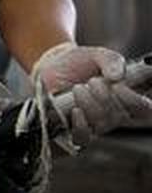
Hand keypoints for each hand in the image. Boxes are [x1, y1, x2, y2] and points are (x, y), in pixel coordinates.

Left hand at [33, 42, 151, 144]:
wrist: (51, 67)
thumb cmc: (78, 63)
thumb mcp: (96, 54)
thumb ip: (111, 59)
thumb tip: (118, 76)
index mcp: (126, 97)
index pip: (144, 109)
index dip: (135, 101)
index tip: (118, 86)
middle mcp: (113, 114)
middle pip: (119, 116)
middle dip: (104, 96)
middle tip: (92, 81)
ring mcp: (95, 124)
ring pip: (102, 124)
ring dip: (89, 104)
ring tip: (77, 88)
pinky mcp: (76, 129)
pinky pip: (84, 138)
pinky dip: (81, 125)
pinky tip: (75, 110)